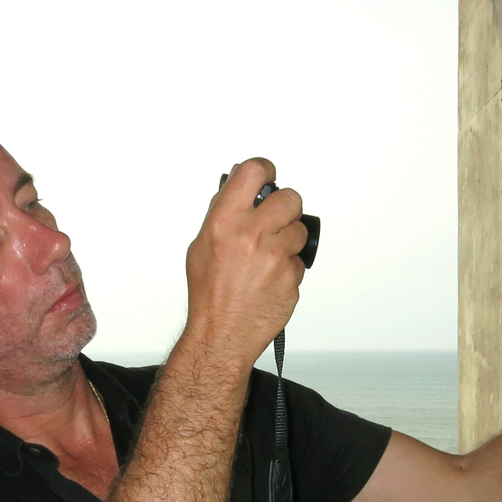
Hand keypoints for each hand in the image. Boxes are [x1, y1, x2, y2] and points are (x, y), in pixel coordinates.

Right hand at [182, 158, 308, 362]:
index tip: (268, 174)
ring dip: (289, 239)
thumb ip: (223, 214)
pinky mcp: (292, 276)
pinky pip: (299, 261)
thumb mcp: (202, 245)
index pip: (254, 171)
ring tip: (269, 256)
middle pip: (290, 197)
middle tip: (276, 218)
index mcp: (226, 220)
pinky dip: (289, 267)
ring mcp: (276, 256)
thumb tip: (238, 190)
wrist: (222, 332)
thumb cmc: (209, 294)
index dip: (265, 170)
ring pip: (299, 230)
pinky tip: (270, 278)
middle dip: (285, 207)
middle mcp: (253, 234)